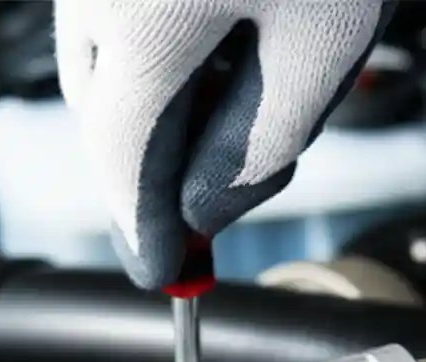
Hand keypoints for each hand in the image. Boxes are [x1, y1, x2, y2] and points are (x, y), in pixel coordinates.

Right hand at [54, 0, 392, 288]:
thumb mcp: (322, 50)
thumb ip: (257, 146)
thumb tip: (201, 215)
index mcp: (147, 17)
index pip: (122, 153)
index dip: (141, 226)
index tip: (162, 272)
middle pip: (103, 115)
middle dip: (156, 176)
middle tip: (204, 219)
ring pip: (105, 71)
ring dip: (157, 117)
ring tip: (243, 114)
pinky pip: (118, 25)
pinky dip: (158, 65)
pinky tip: (223, 62)